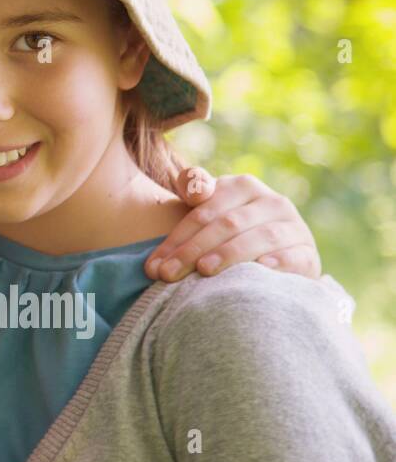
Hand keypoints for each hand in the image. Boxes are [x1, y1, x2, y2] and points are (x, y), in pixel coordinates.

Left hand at [146, 168, 320, 280]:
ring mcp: (294, 227)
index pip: (203, 212)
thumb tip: (192, 188)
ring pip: (259, 238)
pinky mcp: (308, 253)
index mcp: (243, 186)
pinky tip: (259, 270)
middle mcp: (272, 202)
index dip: (176, 238)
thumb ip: (193, 189)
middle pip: (227, 225)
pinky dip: (277, 263)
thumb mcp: (209, 208)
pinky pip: (294, 256)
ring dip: (230, 254)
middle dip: (193, 251)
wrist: (278, 255)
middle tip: (168, 275)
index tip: (153, 265)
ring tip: (204, 271)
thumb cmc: (229, 231)